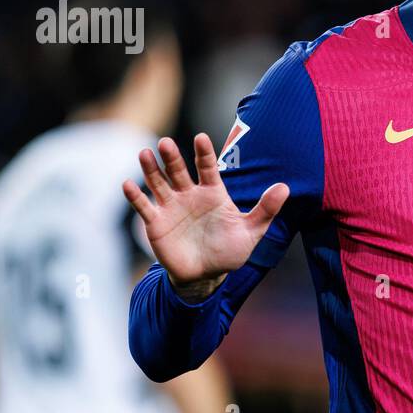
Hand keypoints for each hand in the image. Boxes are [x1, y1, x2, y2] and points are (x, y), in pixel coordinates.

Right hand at [122, 133, 288, 298]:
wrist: (206, 275)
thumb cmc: (229, 250)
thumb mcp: (251, 232)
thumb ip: (265, 210)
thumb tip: (285, 187)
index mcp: (213, 193)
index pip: (208, 168)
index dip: (204, 153)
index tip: (201, 137)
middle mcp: (190, 194)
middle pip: (179, 171)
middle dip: (172, 157)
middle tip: (165, 143)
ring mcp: (171, 206)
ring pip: (158, 183)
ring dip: (150, 169)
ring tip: (144, 154)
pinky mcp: (156, 222)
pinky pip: (144, 206)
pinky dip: (135, 196)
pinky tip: (128, 185)